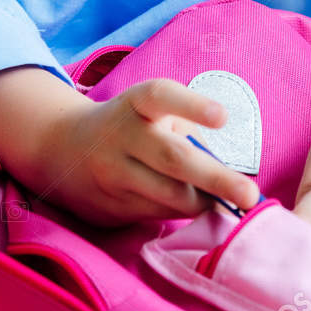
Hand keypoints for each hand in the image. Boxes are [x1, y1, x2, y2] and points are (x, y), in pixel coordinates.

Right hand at [38, 78, 261, 227]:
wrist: (61, 149)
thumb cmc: (129, 127)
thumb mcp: (150, 114)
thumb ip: (184, 132)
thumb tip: (227, 174)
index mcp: (135, 104)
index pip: (160, 96)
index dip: (191, 105)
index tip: (223, 118)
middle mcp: (121, 137)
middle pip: (173, 159)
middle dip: (217, 179)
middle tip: (250, 196)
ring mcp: (112, 174)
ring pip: (169, 196)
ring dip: (204, 203)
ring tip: (229, 204)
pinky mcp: (109, 206)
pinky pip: (157, 215)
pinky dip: (182, 213)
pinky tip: (193, 208)